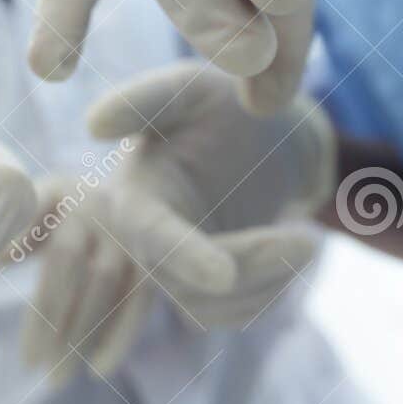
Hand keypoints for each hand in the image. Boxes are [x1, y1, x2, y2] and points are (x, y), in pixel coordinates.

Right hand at [21, 62, 334, 382]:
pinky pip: (232, 314)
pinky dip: (271, 292)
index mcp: (134, 193)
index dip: (183, 256)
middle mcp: (143, 240)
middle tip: (308, 242)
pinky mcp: (198, 290)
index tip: (225, 274)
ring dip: (268, 282)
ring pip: (211, 307)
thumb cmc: (221, 104)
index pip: (149, 234)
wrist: (258, 135)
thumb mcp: (190, 89)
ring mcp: (171, 270)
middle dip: (250, 267)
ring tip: (307, 241)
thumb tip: (93, 122)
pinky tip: (292, 254)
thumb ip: (145, 100)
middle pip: (184, 282)